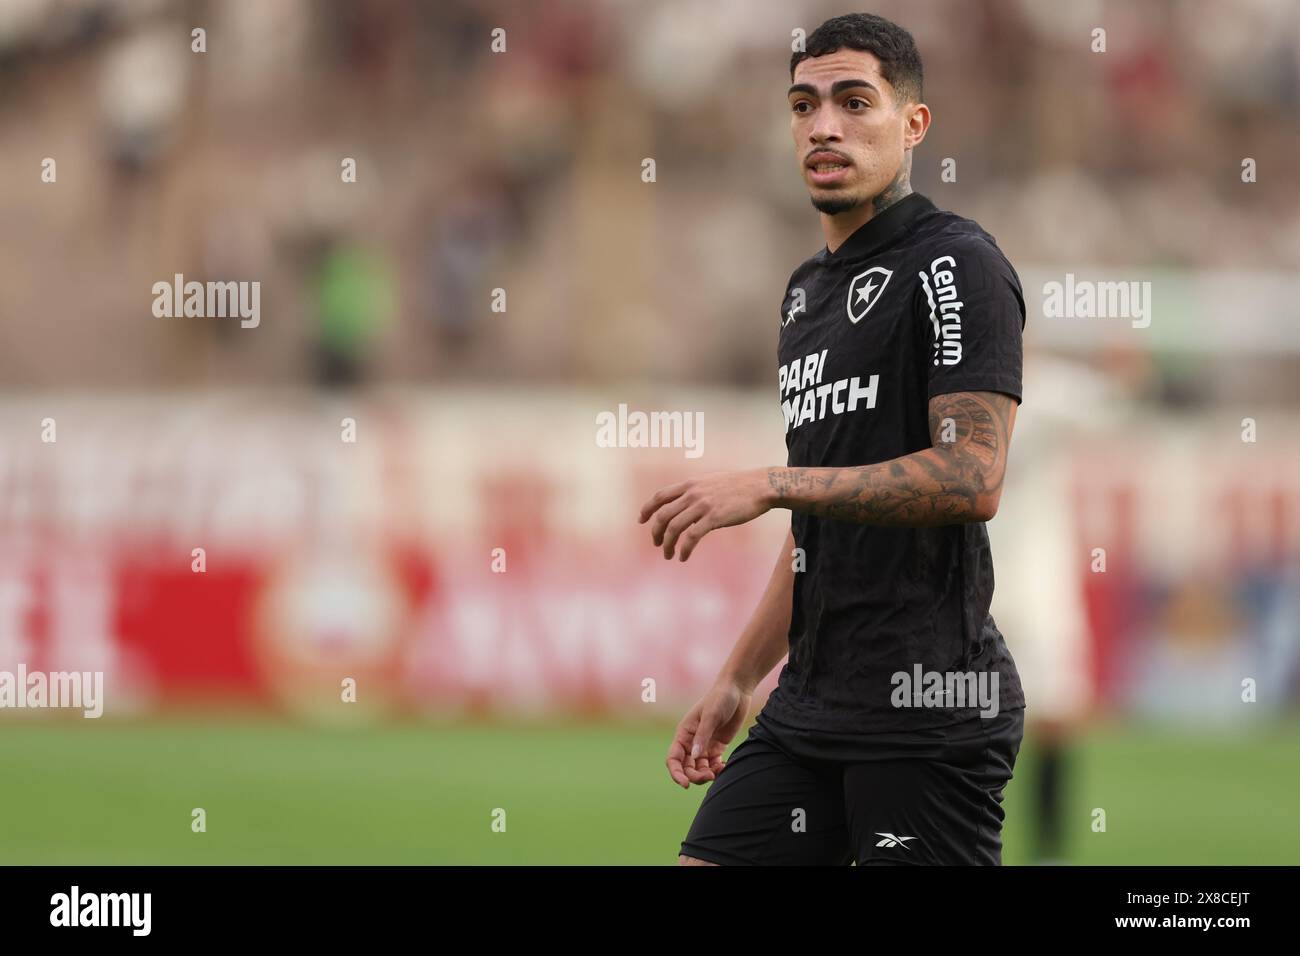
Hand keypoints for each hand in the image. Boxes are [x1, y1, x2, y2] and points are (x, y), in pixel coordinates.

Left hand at [638, 469, 773, 560]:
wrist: (761, 486)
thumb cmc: (739, 485)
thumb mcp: (711, 482)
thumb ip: (696, 490)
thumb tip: (686, 502)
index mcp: (690, 484)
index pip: (659, 496)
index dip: (647, 509)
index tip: (641, 520)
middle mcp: (692, 493)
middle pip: (662, 515)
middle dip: (656, 532)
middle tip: (657, 544)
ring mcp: (702, 505)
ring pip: (674, 528)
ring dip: (668, 545)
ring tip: (669, 555)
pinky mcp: (714, 518)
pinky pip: (692, 537)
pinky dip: (684, 549)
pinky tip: (683, 557)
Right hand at [665, 679, 751, 788]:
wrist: (737, 690)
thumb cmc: (720, 698)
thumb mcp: (711, 715)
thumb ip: (703, 736)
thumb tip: (695, 757)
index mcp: (684, 733)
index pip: (674, 758)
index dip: (676, 773)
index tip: (685, 784)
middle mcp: (691, 741)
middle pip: (687, 767)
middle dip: (695, 776)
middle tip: (710, 777)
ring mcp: (704, 745)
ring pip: (700, 769)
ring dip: (706, 775)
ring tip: (719, 772)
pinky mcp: (717, 747)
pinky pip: (713, 765)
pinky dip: (717, 770)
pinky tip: (724, 768)